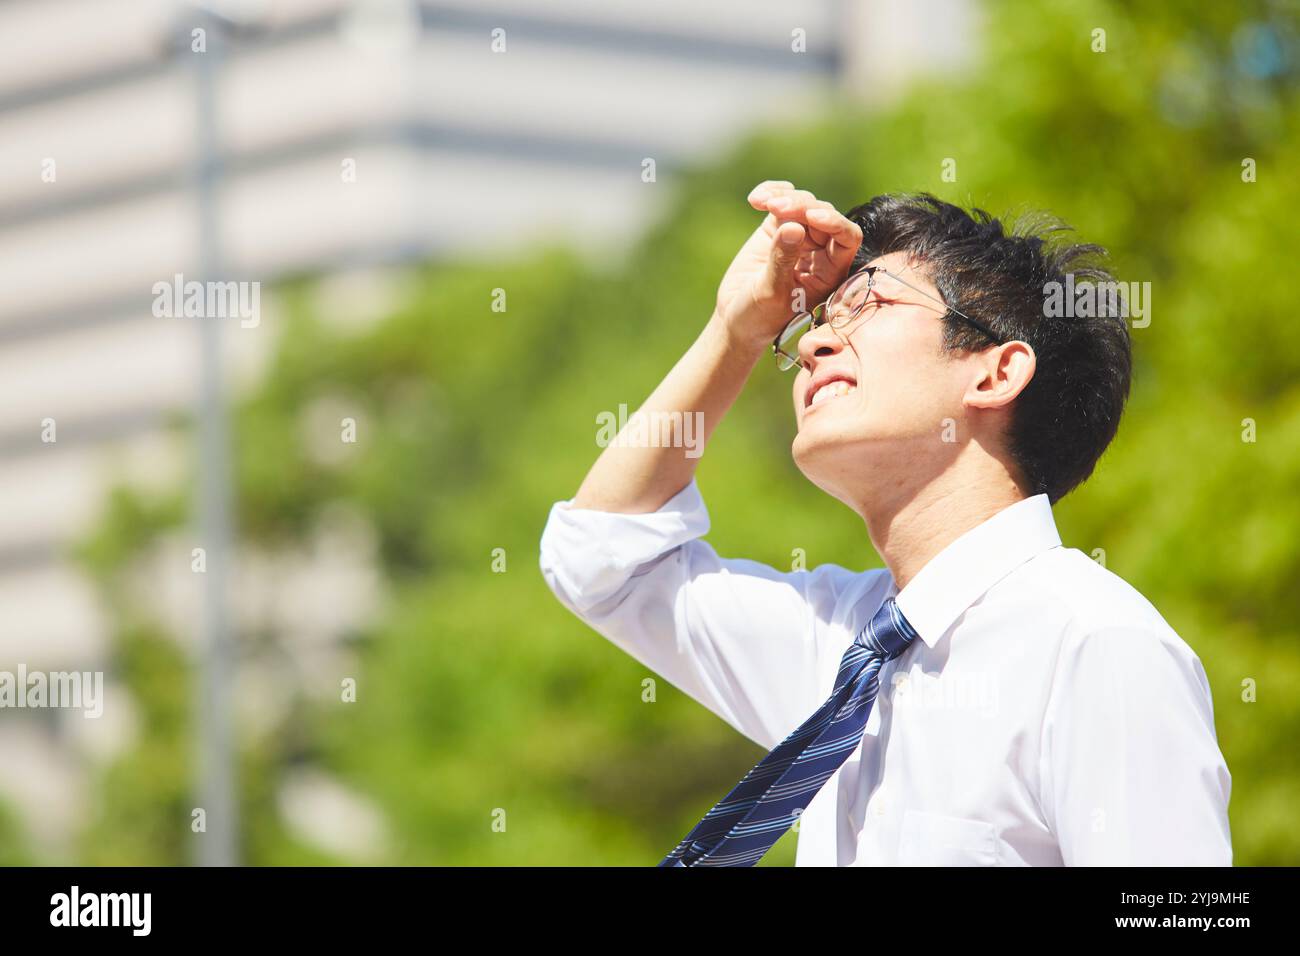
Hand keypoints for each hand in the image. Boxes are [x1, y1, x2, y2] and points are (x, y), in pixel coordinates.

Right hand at [713, 181, 862, 344]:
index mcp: (830, 271)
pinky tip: (756, 199)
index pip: (846, 237)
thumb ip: (782, 260)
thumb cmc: (759, 317)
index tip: (811, 216)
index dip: (834, 222)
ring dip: (785, 198)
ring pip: (804, 203)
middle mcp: (820, 251)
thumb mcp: (771, 293)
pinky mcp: (777, 228)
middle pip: (823, 215)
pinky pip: (782, 200)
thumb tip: (793, 226)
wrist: (735, 319)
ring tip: (761, 202)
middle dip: (802, 207)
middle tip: (775, 207)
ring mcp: (799, 237)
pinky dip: (772, 193)